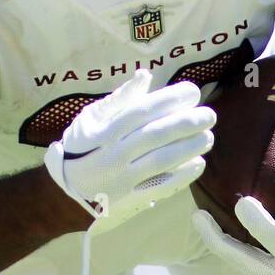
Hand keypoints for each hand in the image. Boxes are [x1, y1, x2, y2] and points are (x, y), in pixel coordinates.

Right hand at [45, 68, 214, 232]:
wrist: (64, 193)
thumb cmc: (80, 149)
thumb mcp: (90, 119)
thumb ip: (120, 99)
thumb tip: (145, 75)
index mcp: (105, 131)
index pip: (141, 111)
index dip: (169, 99)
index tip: (192, 92)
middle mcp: (115, 153)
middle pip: (155, 135)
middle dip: (186, 123)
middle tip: (210, 115)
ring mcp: (123, 179)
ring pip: (161, 161)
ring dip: (189, 148)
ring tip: (208, 136)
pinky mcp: (131, 199)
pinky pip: (161, 187)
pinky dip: (182, 176)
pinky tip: (199, 163)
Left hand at [192, 143, 274, 274]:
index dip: (259, 224)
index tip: (242, 201)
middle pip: (241, 262)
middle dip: (216, 240)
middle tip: (197, 215)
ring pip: (237, 266)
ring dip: (216, 243)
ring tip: (197, 216)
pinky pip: (243, 268)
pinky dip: (228, 249)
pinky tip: (216, 226)